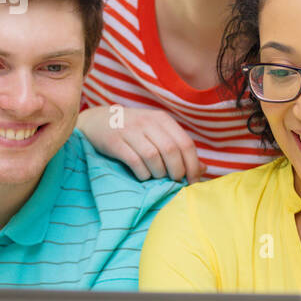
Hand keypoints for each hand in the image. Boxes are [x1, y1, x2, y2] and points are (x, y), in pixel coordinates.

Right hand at [78, 105, 204, 183]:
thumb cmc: (134, 131)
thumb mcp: (157, 133)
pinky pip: (134, 161)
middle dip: (176, 171)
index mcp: (162, 119)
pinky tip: (142, 175)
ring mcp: (129, 130)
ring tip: (157, 177)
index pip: (185, 143)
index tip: (193, 181)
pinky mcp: (114, 141)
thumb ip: (179, 149)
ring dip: (159, 173)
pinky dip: (142, 173)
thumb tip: (203, 169)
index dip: (192, 165)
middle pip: (171, 150)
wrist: (97, 121)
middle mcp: (147, 122)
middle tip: (174, 180)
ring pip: (153, 156)